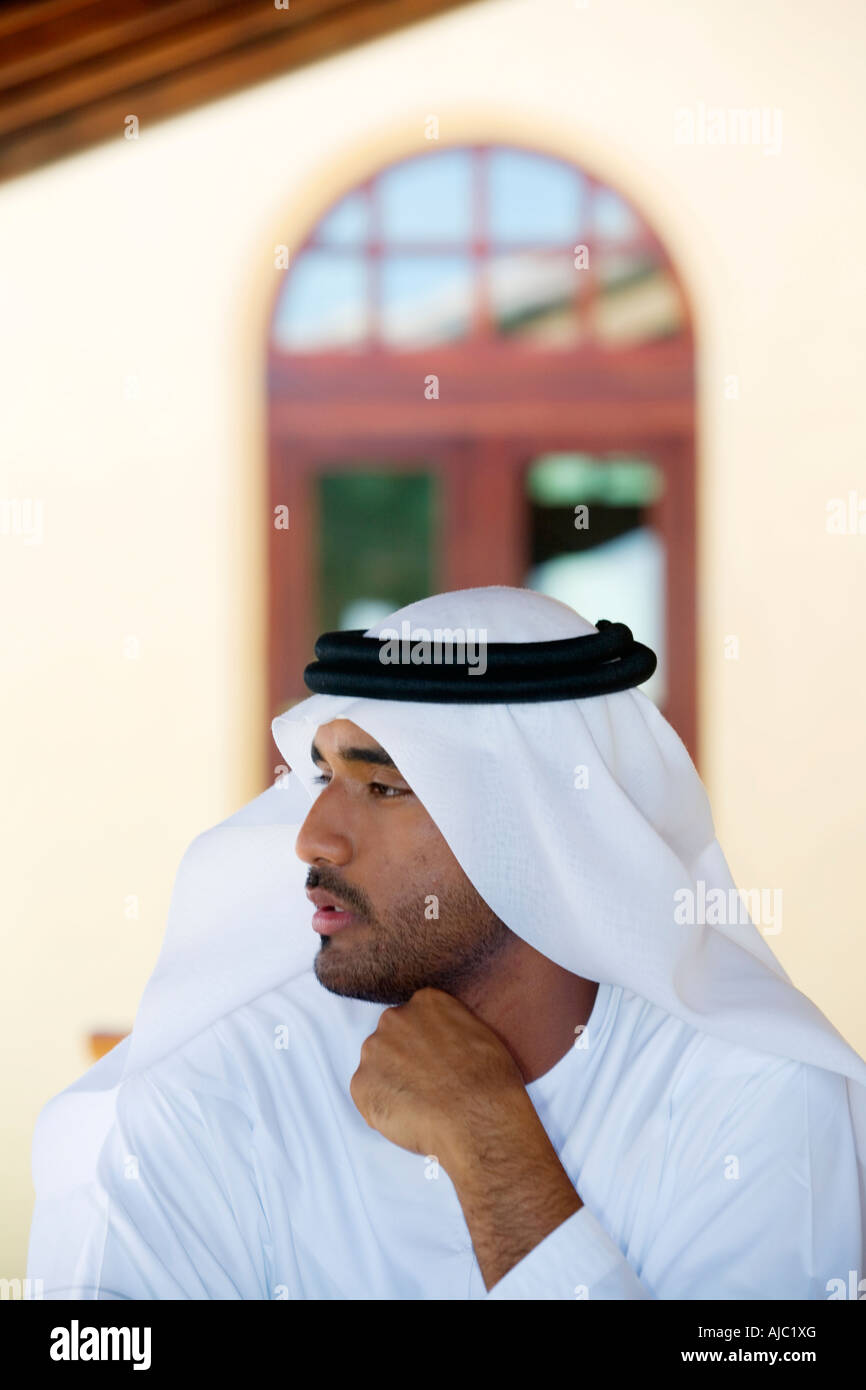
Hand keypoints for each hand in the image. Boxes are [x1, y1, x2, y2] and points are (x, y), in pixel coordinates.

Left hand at [349, 986, 529, 1169]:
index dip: (426, 1046)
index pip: (416, 1019)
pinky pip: (368, 1097)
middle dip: (405, 1062)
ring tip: (421, 1106)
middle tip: (428, 1087)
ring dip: (392, 1085)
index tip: (437, 1064)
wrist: (478, 1119)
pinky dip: (383, 1110)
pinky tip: (409, 1119)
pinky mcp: (361, 1084)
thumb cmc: (490, 1082)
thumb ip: (451, 1028)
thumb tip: (446, 1041)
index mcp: (426, 1002)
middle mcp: (395, 1018)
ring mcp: (374, 1050)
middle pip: (392, 1040)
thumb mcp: (479, 1034)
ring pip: (377, 1069)